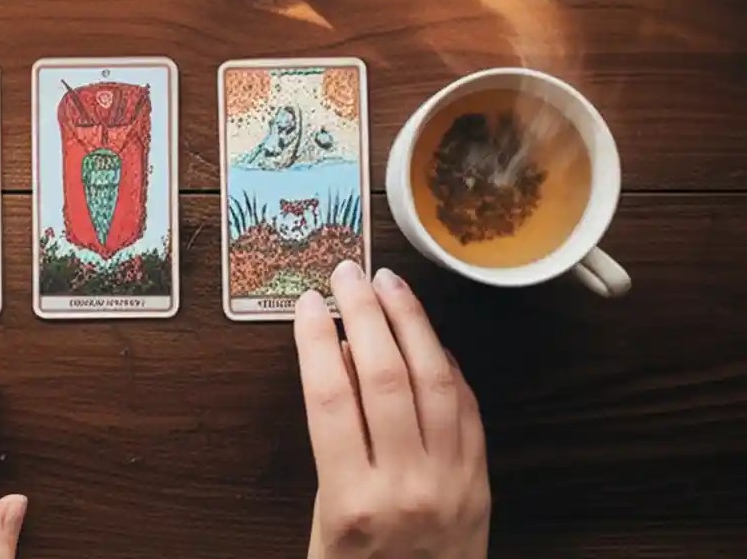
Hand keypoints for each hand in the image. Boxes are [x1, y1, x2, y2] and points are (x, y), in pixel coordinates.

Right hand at [294, 262, 489, 558]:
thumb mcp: (324, 518)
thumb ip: (333, 441)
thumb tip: (337, 359)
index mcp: (353, 503)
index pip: (330, 399)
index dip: (317, 340)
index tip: (310, 303)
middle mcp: (406, 488)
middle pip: (385, 378)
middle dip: (365, 314)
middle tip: (349, 274)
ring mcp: (451, 484)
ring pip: (434, 382)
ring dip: (412, 324)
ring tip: (391, 286)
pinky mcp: (480, 483)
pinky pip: (467, 408)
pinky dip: (447, 365)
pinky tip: (428, 338)